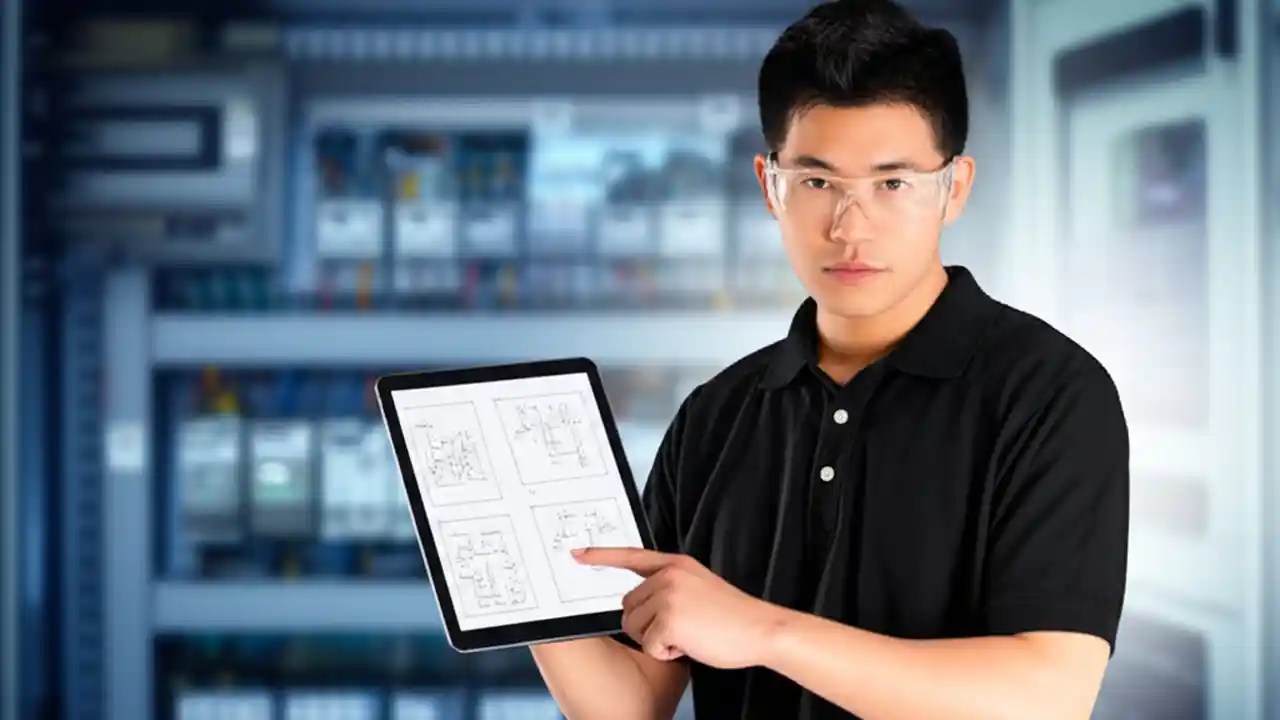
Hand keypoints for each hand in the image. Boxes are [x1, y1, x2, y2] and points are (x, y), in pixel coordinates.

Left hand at [572, 546, 787, 668]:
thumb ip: (671, 586)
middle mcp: (669, 576)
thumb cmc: (732, 617)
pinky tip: (691, 645)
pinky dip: (666, 653)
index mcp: (676, 565)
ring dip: (657, 640)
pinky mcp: (669, 620)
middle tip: (681, 629)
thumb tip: (640, 602)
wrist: (760, 629)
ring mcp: (668, 596)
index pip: (632, 556)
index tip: (578, 554)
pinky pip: (649, 646)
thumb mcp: (699, 587)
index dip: (602, 556)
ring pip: (635, 627)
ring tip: (690, 635)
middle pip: (628, 606)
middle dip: (645, 625)